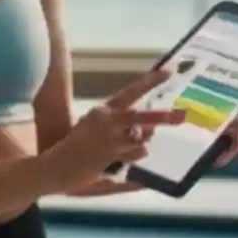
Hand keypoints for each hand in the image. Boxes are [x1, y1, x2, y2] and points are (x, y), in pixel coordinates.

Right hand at [43, 70, 186, 192]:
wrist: (54, 166)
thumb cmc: (75, 149)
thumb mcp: (98, 134)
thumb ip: (125, 132)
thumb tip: (148, 135)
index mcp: (103, 112)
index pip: (130, 92)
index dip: (151, 81)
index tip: (169, 71)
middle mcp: (106, 120)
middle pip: (141, 116)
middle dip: (163, 117)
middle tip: (183, 115)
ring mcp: (109, 138)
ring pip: (141, 141)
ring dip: (138, 146)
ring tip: (118, 150)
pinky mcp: (110, 154)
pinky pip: (135, 155)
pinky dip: (133, 158)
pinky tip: (113, 162)